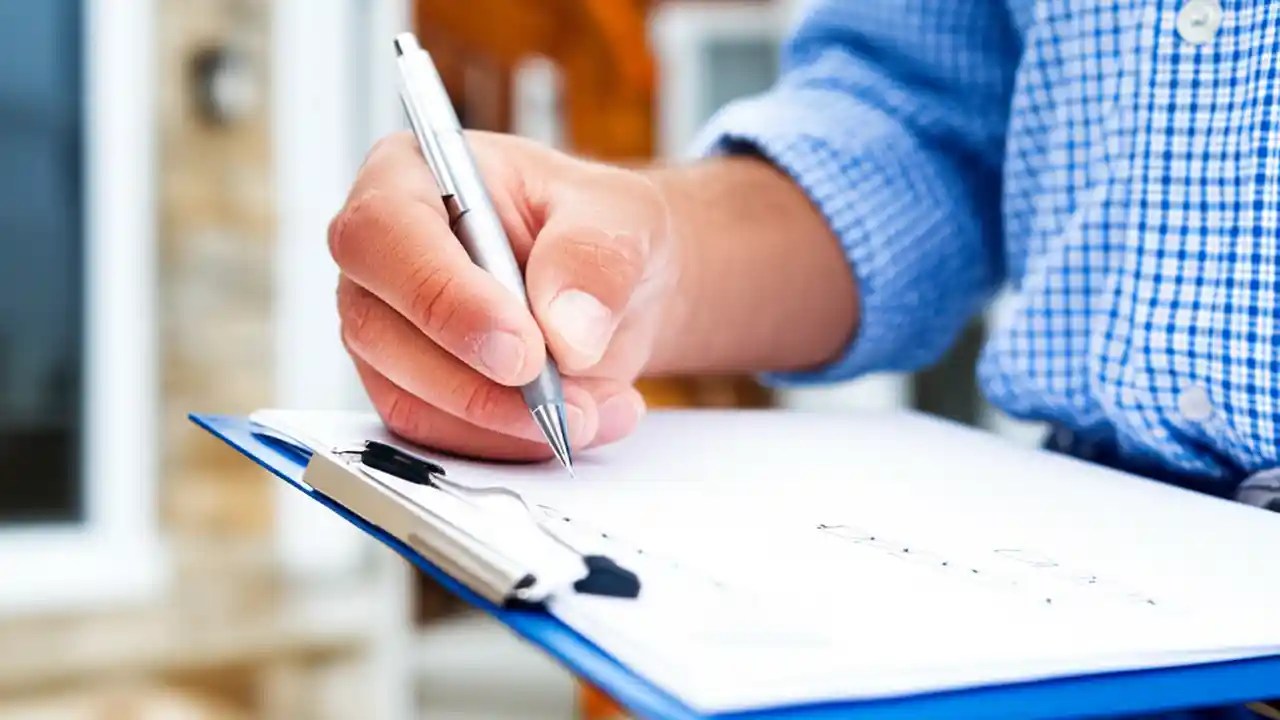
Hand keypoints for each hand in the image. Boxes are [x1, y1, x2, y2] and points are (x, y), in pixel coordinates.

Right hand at [329, 131, 676, 460]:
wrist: (614, 289)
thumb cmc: (598, 229)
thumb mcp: (622, 215)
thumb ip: (595, 258)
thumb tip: (565, 331)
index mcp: (408, 175)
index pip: (384, 234)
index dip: (444, 299)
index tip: (522, 350)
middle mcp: (379, 256)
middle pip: (379, 330)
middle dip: (480, 383)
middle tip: (569, 403)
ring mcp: (384, 329)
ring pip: (409, 397)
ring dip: (508, 424)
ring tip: (598, 410)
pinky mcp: (409, 390)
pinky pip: (439, 437)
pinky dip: (513, 444)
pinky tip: (582, 421)